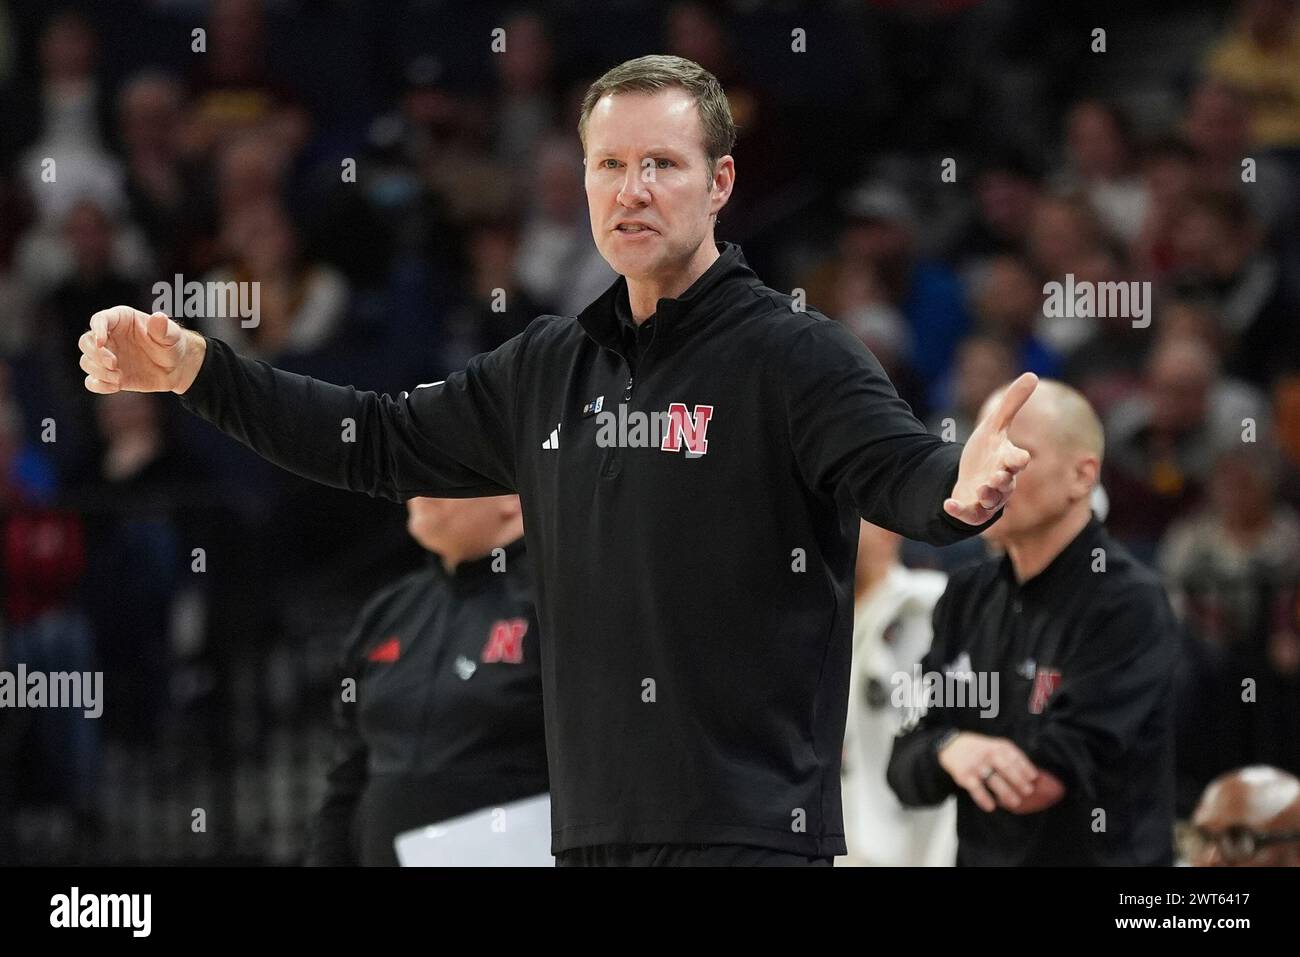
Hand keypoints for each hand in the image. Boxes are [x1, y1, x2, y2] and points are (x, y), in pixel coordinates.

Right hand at [79, 307, 205, 394]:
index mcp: (120, 320)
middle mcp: (108, 337)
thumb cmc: (172, 344)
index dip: (97, 329)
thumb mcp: (171, 335)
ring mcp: (106, 356)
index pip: (99, 319)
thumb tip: (158, 317)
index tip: (101, 342)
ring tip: (119, 378)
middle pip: (85, 342)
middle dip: (95, 354)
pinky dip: (99, 385)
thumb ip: (163, 328)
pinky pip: (92, 382)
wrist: (177, 367)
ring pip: (86, 362)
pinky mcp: (108, 375)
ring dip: (98, 371)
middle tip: (113, 364)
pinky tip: (116, 386)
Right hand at [937, 731, 1038, 811]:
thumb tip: (1032, 776)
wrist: (950, 745)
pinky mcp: (964, 775)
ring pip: (993, 780)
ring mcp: (975, 765)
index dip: (1025, 766)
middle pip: (1005, 767)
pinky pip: (976, 788)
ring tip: (1015, 802)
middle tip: (1028, 791)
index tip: (1033, 778)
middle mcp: (986, 754)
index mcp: (996, 746)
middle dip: (1018, 780)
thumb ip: (1009, 757)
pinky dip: (983, 798)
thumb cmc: (978, 749)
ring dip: (1005, 792)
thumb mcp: (993, 746)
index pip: (1013, 755)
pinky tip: (991, 807)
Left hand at [944, 372, 1036, 524]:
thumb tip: (1033, 374)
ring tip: (980, 490)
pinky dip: (959, 511)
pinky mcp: (972, 510)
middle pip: (1006, 483)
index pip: (1018, 460)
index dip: (1018, 459)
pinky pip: (969, 514)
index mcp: (1007, 460)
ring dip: (987, 496)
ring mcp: (987, 497)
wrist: (970, 477)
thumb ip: (1012, 404)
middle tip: (997, 477)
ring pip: (992, 501)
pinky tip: (948, 504)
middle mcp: (1001, 481)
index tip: (1019, 458)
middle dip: (1002, 481)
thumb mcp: (994, 426)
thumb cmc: (987, 452)